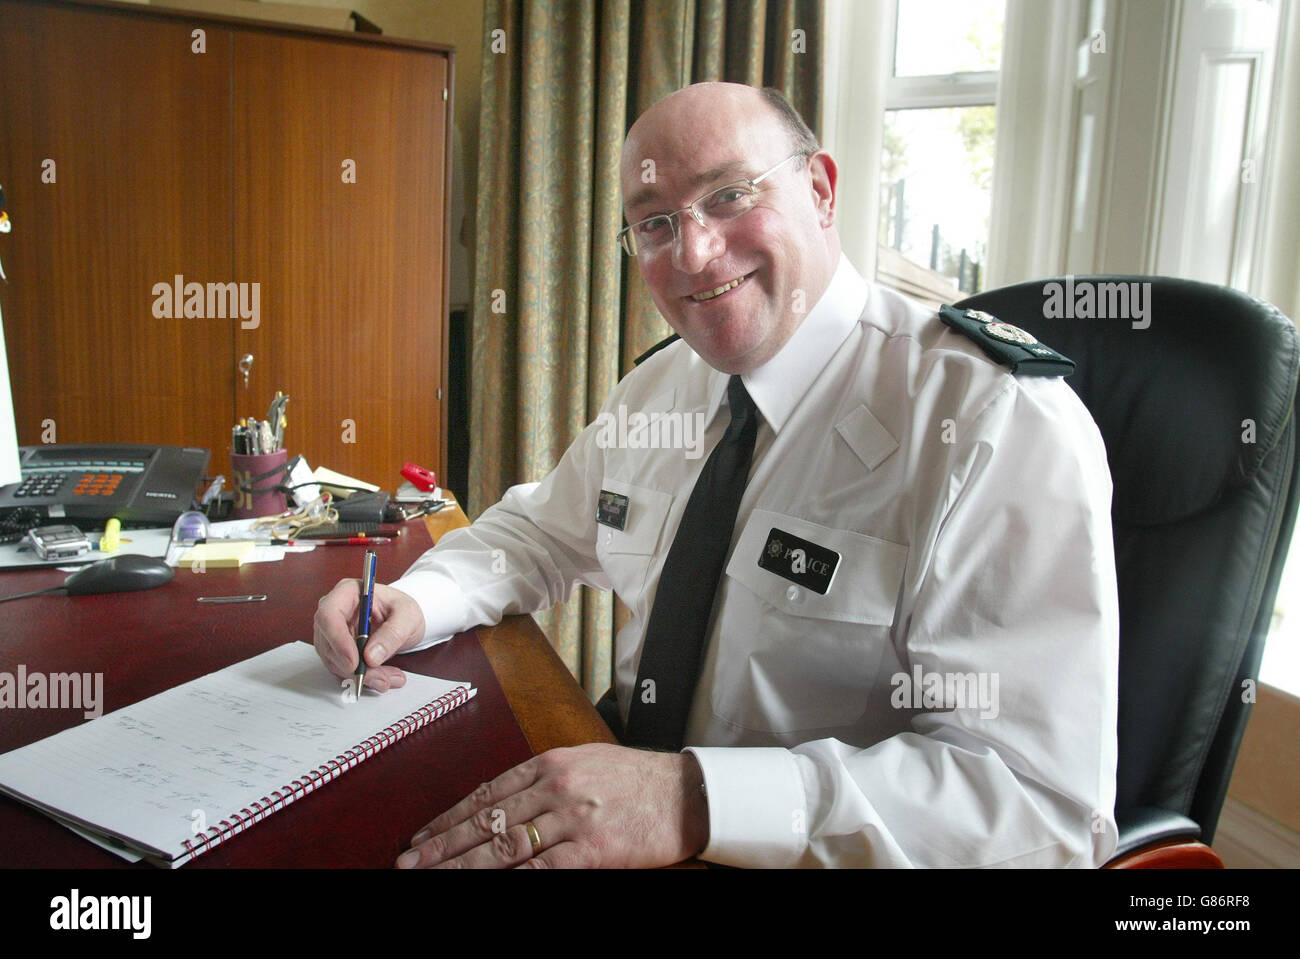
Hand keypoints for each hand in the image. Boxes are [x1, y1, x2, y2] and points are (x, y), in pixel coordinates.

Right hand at [312, 579, 425, 691]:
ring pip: (334, 660)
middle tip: (379, 677)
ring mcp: (333, 631)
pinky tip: (381, 677)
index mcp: (348, 592)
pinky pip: (342, 668)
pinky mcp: (337, 649)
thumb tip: (371, 656)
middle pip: (329, 642)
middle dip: (352, 665)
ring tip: (387, 678)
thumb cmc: (403, 610)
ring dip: (360, 675)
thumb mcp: (407, 616)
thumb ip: (392, 634)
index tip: (354, 661)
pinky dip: (362, 677)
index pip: (329, 615)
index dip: (338, 640)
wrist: (404, 620)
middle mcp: (336, 610)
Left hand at [395, 743, 708, 867]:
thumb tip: (501, 802)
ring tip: (432, 877)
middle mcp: (555, 787)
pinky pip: (542, 868)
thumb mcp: (586, 764)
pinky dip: (511, 877)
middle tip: (409, 862)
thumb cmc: (637, 780)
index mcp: (551, 763)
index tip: (422, 837)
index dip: (449, 817)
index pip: (486, 793)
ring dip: (463, 865)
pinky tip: (486, 884)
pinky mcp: (592, 850)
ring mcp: (572, 819)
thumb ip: (545, 780)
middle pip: (486, 819)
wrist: (687, 793)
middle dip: (443, 844)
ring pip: (504, 845)